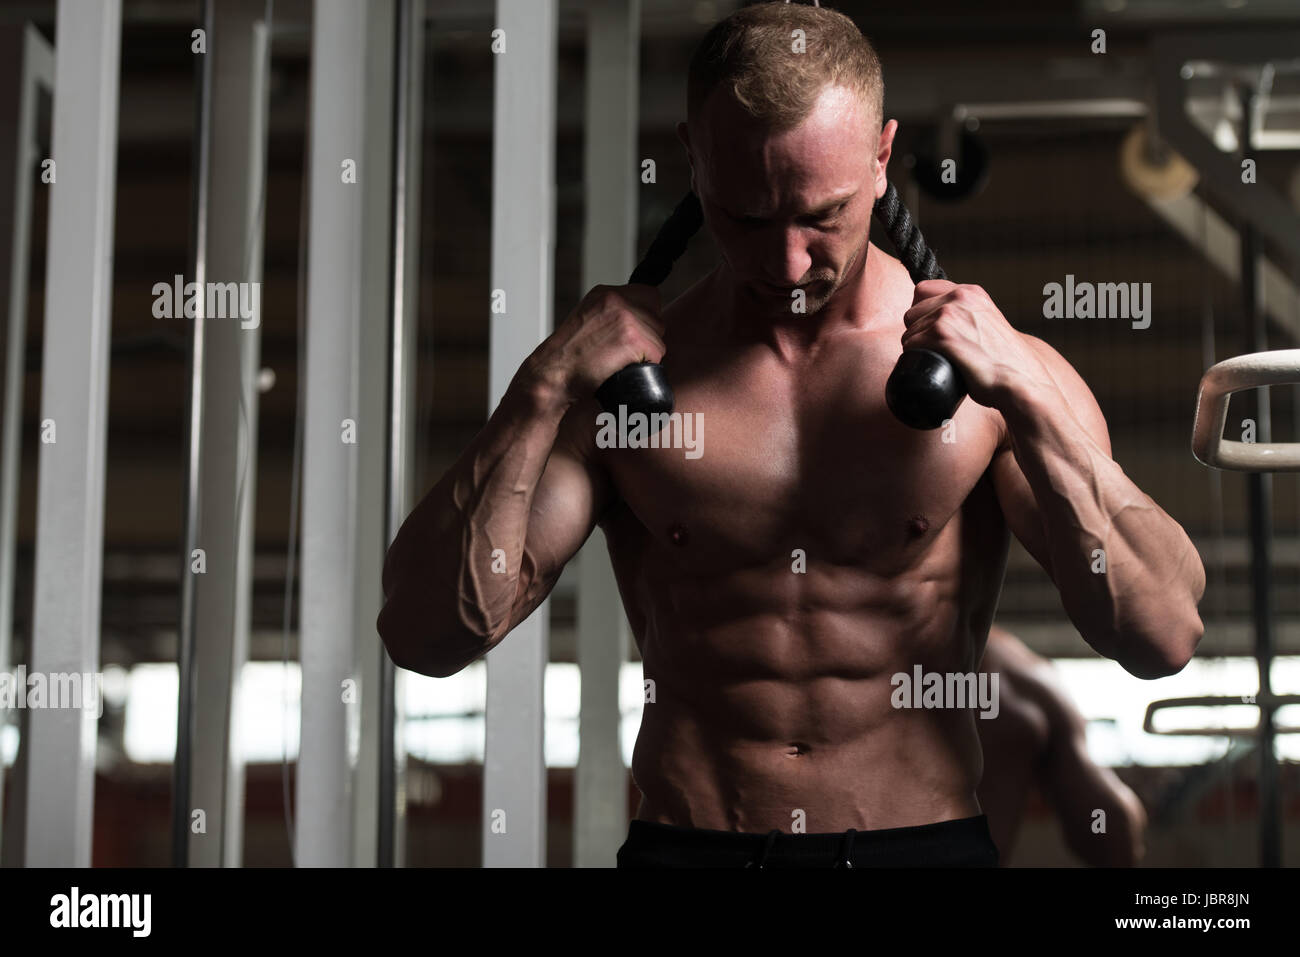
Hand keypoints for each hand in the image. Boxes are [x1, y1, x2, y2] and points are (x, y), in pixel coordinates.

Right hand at [523, 283, 665, 404]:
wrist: (553, 373)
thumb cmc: (567, 355)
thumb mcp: (588, 318)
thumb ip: (612, 312)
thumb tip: (640, 319)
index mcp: (606, 293)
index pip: (650, 295)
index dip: (647, 317)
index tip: (634, 333)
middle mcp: (617, 299)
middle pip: (657, 316)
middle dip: (647, 336)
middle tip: (622, 350)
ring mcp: (626, 317)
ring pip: (658, 337)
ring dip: (646, 353)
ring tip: (619, 359)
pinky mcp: (633, 338)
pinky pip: (657, 354)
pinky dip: (645, 365)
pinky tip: (622, 366)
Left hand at [900, 280, 1050, 408]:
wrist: (1019, 380)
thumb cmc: (1002, 359)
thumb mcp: (986, 321)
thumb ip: (967, 313)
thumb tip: (941, 316)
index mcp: (970, 292)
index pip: (922, 290)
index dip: (921, 312)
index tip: (931, 329)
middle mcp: (959, 297)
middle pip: (912, 311)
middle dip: (917, 331)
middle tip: (935, 349)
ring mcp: (950, 315)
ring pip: (910, 330)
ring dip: (916, 347)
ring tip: (937, 358)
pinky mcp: (943, 336)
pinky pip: (910, 343)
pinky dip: (915, 356)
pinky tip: (931, 363)